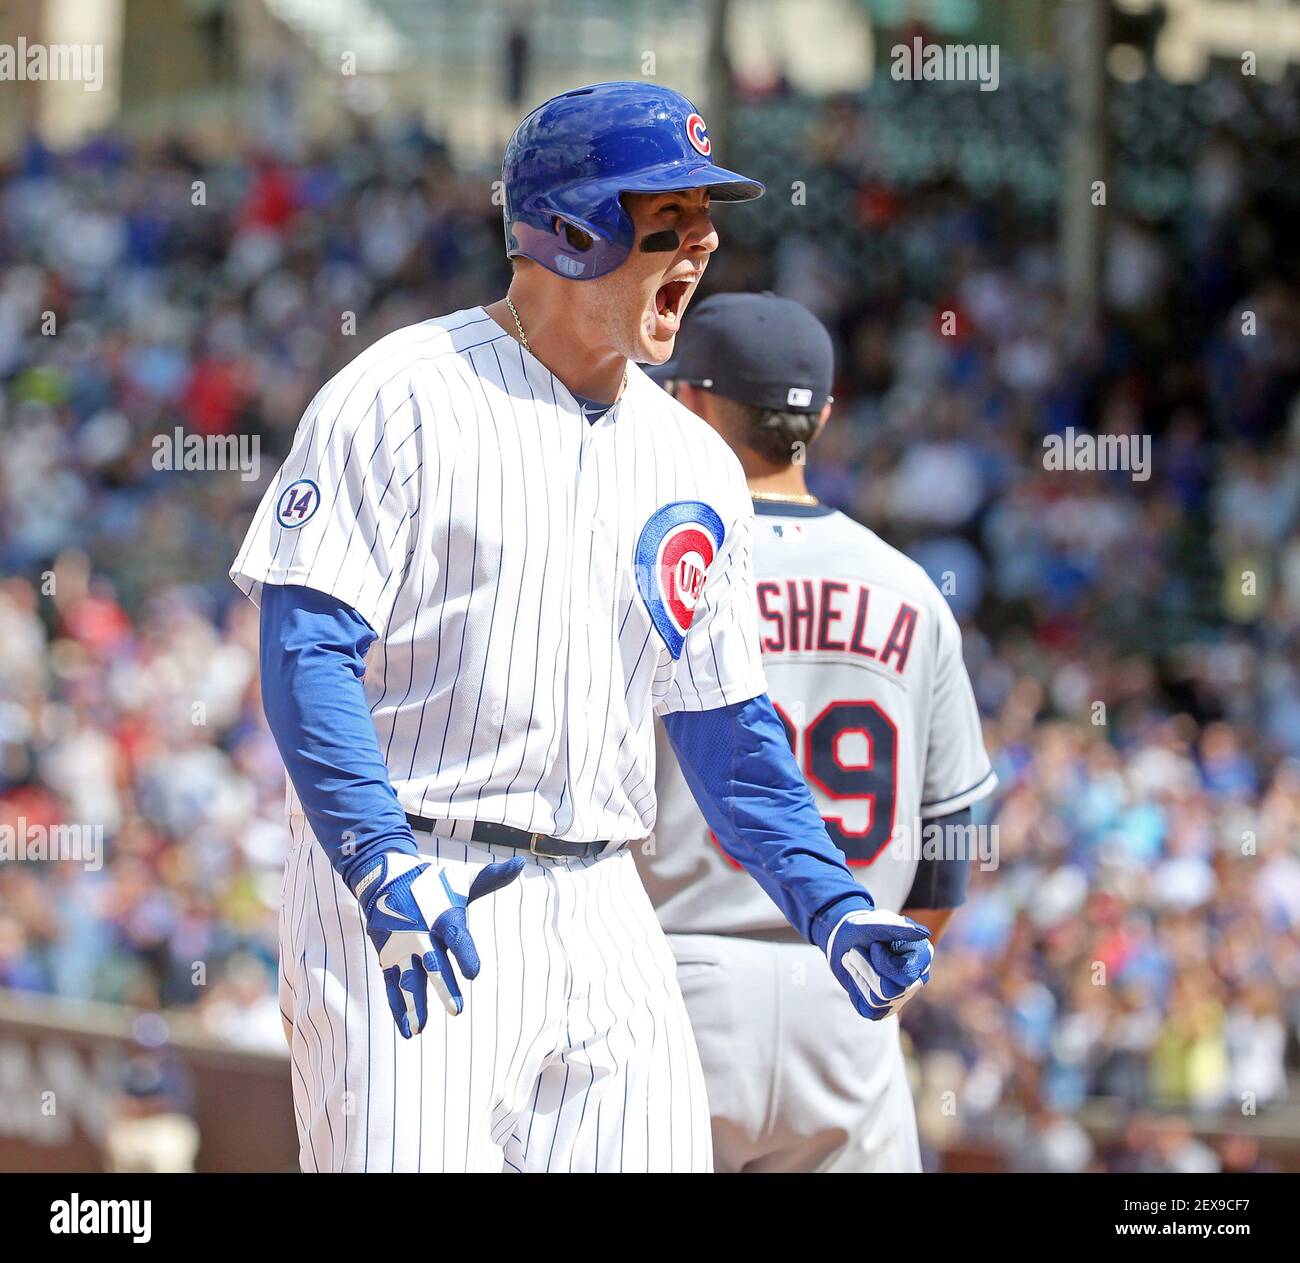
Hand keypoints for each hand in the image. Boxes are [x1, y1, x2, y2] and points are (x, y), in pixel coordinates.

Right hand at [351, 850, 524, 1036]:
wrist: (385, 879)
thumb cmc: (433, 886)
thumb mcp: (461, 882)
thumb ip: (492, 879)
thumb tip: (521, 864)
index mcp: (444, 917)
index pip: (457, 937)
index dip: (465, 953)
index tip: (473, 973)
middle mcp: (422, 934)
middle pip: (434, 963)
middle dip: (444, 986)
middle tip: (457, 1010)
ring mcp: (402, 948)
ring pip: (409, 979)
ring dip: (415, 1004)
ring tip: (421, 1029)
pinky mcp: (387, 958)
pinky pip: (391, 985)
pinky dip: (397, 1008)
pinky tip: (408, 1030)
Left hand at [826, 909, 933, 1020]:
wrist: (844, 939)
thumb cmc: (863, 929)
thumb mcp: (876, 924)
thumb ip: (899, 928)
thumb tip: (924, 934)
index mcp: (921, 958)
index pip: (905, 977)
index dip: (883, 963)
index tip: (874, 946)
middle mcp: (915, 980)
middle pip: (889, 992)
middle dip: (866, 970)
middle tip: (855, 952)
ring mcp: (900, 996)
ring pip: (876, 1001)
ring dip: (857, 976)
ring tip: (854, 960)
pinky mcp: (883, 1008)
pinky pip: (867, 1009)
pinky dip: (855, 991)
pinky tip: (856, 976)